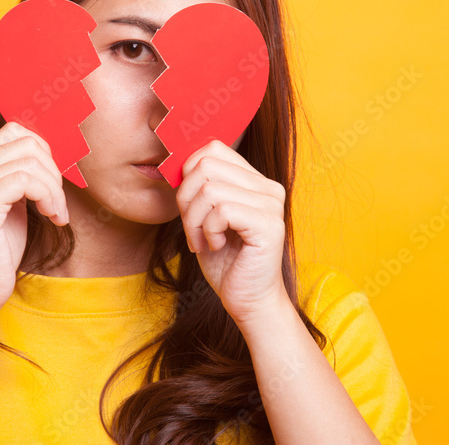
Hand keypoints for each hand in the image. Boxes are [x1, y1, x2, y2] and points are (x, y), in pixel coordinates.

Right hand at [0, 122, 68, 313]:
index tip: (54, 181)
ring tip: (56, 212)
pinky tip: (52, 217)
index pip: (16, 130)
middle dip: (53, 171)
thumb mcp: (15, 200)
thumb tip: (54, 147)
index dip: (45, 151)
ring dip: (54, 188)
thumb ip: (23, 173)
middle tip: (57, 201)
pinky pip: (26, 181)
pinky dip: (48, 197)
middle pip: (27, 143)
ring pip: (30, 162)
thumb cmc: (0, 246)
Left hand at [175, 140, 289, 325]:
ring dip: (194, 220)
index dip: (188, 173)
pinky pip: (221, 210)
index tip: (187, 204)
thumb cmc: (225, 261)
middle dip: (186, 198)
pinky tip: (216, 246)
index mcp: (255, 181)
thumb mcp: (206, 216)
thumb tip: (176, 161)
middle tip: (192, 228)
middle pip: (206, 165)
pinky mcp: (269, 225)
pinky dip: (208, 230)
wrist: (248, 301)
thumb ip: (199, 187)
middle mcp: (268, 187)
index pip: (213, 148)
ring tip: (203, 240)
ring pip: (209, 189)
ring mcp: (271, 204)